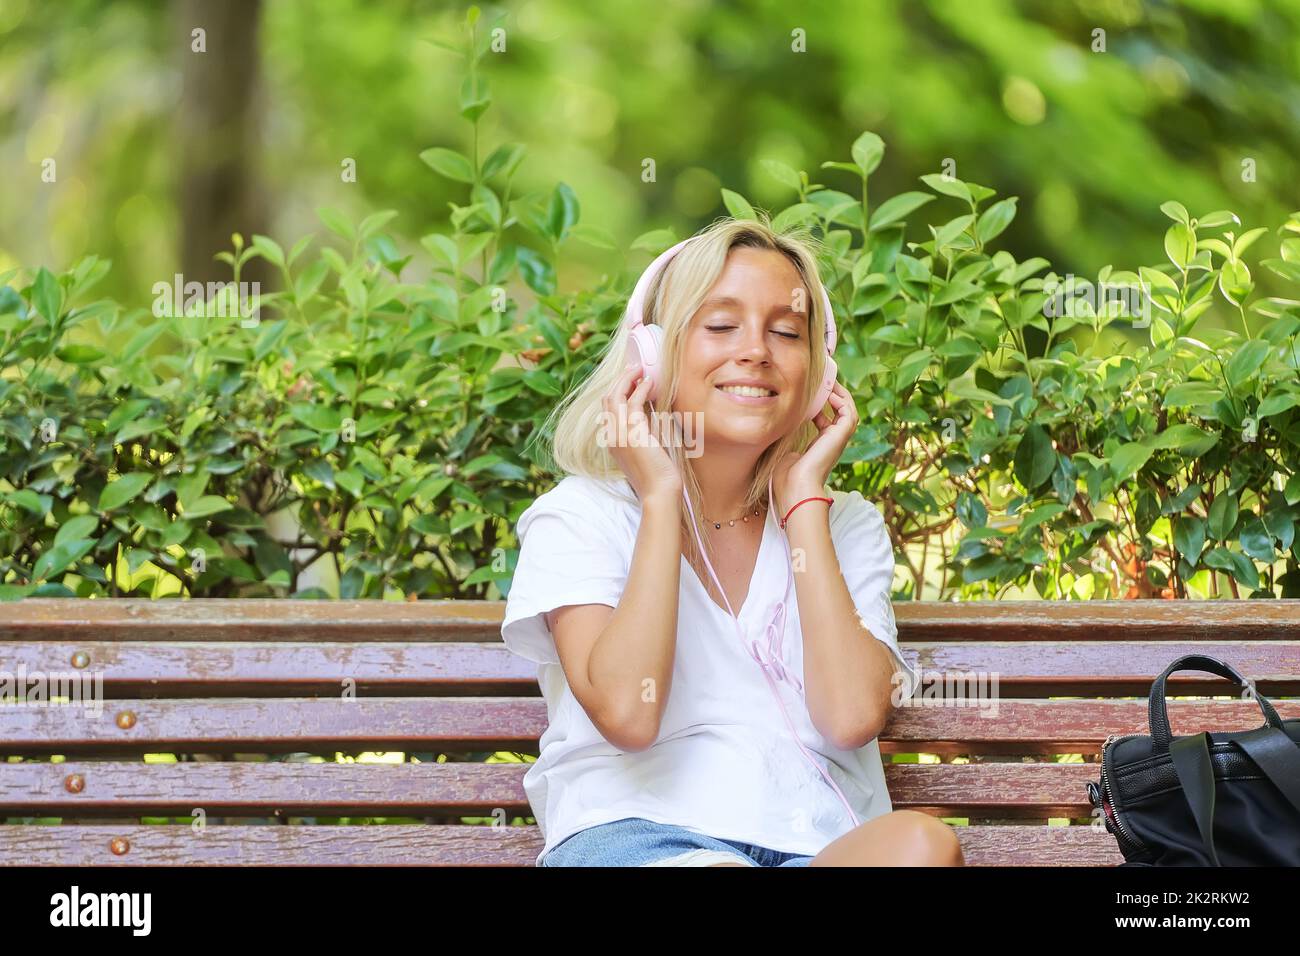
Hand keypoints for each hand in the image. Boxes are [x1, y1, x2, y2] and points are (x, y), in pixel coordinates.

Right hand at [602, 365, 682, 505]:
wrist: (659, 492)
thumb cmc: (657, 475)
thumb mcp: (647, 448)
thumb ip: (644, 430)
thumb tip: (651, 409)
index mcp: (612, 442)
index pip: (607, 409)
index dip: (617, 391)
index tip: (630, 380)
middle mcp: (611, 436)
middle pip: (607, 398)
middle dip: (620, 380)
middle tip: (634, 368)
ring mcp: (618, 434)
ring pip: (615, 396)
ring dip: (628, 379)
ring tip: (640, 369)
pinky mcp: (632, 432)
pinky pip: (633, 401)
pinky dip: (641, 388)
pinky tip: (650, 382)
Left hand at [772, 380, 857, 516]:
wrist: (796, 488)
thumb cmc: (785, 477)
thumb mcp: (781, 450)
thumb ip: (782, 435)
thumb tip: (773, 421)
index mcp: (818, 446)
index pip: (825, 419)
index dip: (818, 404)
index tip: (807, 393)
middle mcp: (830, 442)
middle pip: (838, 412)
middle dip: (831, 394)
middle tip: (821, 380)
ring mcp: (837, 439)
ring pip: (847, 410)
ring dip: (839, 394)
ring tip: (828, 381)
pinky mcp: (841, 436)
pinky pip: (848, 412)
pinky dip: (841, 400)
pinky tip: (828, 393)